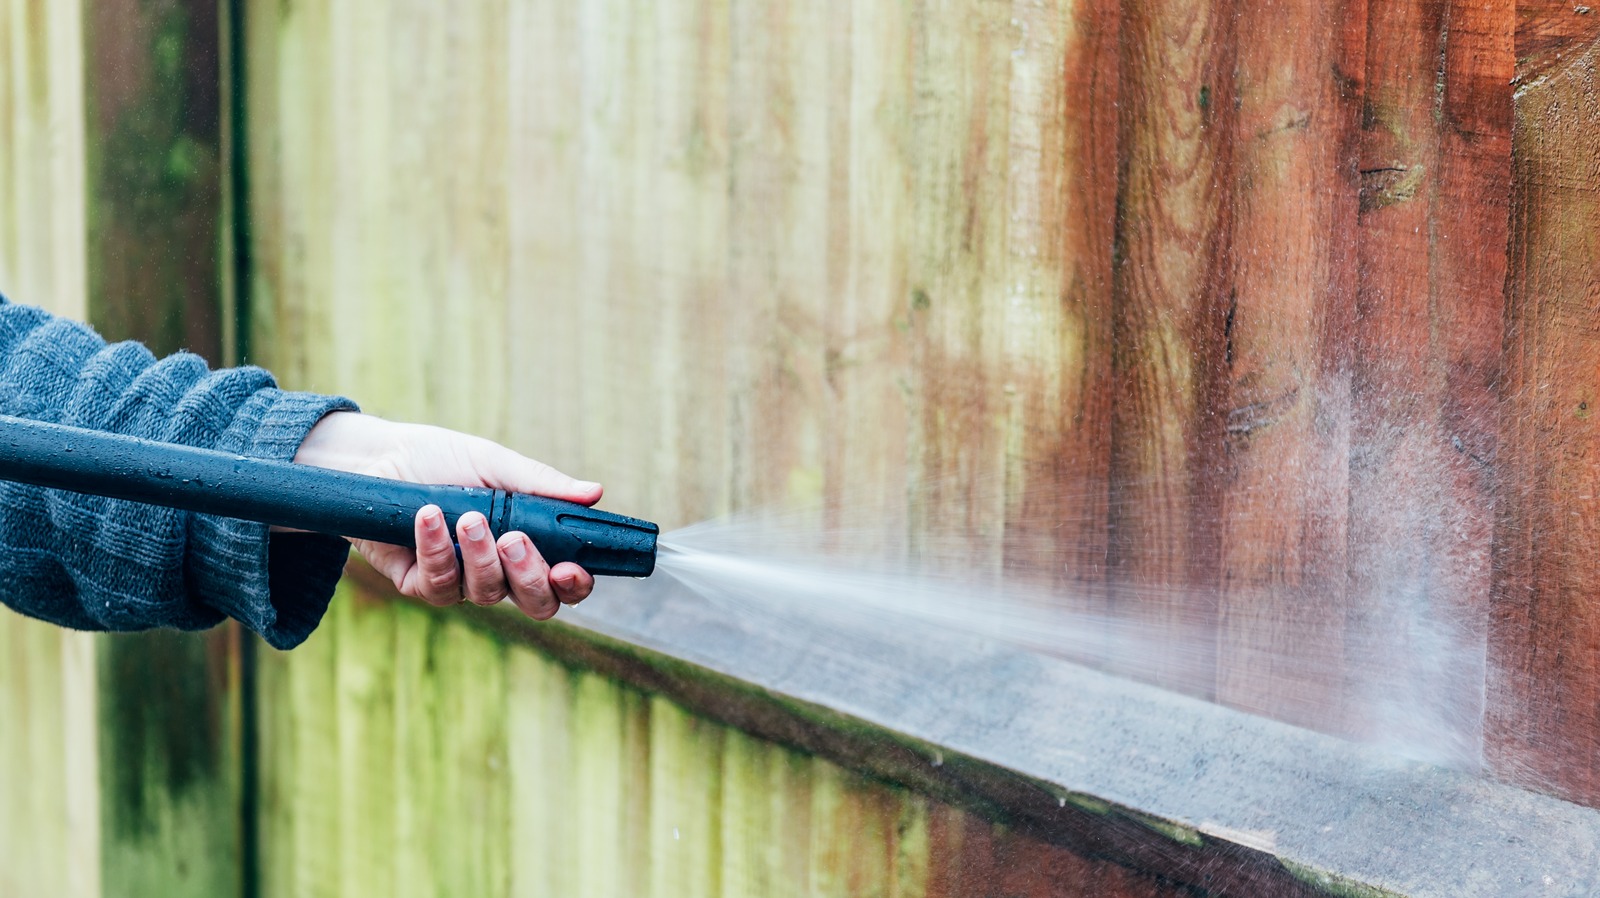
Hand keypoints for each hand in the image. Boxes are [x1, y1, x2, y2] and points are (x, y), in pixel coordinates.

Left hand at [292, 411, 601, 619]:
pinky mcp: (419, 585)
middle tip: (514, 541)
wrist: (376, 458)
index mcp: (527, 544)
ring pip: (486, 593)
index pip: (563, 581)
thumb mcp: (494, 464)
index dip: (574, 585)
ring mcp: (460, 582)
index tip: (571, 569)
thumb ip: (542, 485)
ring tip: (468, 517)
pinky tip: (429, 516)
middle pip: (534, 603)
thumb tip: (595, 492)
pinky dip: (435, 549)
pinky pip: (437, 584)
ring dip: (480, 556)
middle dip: (529, 576)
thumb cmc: (441, 459)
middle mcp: (498, 571)